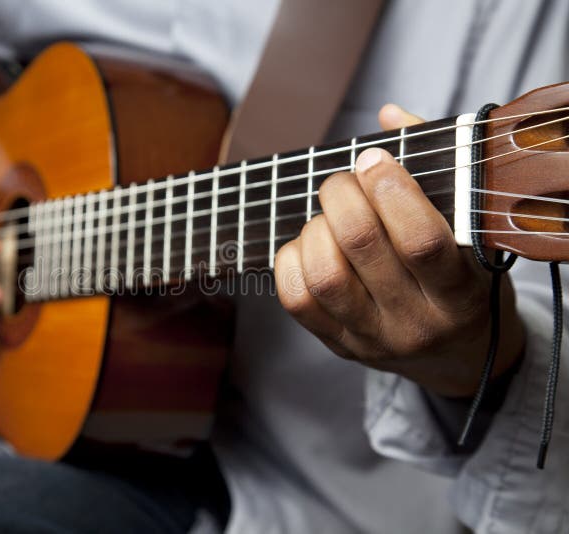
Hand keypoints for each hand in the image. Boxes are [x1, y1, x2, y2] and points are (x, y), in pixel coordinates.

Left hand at [274, 105, 524, 396]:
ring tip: (330, 216)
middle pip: (361, 246)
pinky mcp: (337, 343)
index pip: (422, 239)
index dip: (391, 188)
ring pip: (324, 274)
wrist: (458, 357)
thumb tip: (389, 113)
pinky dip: (292, 258)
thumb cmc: (465, 283)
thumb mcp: (472, 235)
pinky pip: (295, 299)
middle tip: (344, 180)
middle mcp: (416, 321)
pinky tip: (311, 244)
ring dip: (317, 227)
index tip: (374, 158)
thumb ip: (438, 170)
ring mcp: (372, 338)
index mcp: (460, 292)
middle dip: (343, 194)